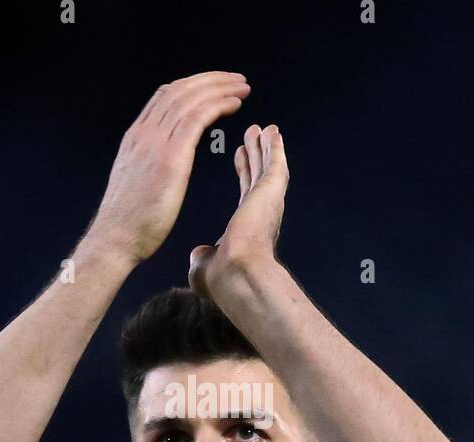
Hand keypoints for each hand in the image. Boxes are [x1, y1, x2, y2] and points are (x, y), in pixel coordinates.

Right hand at [84, 72, 250, 265]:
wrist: (116, 238)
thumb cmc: (129, 223)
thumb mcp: (134, 183)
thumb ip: (148, 167)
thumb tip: (159, 168)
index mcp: (135, 138)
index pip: (165, 97)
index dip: (192, 86)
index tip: (213, 86)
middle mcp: (144, 133)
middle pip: (180, 90)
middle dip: (211, 80)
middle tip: (235, 80)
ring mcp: (156, 142)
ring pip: (191, 98)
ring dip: (220, 88)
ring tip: (242, 87)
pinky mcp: (171, 156)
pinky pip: (198, 117)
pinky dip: (218, 104)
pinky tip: (235, 104)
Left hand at [188, 123, 287, 299]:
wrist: (237, 277)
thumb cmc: (224, 279)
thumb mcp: (205, 265)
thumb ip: (203, 255)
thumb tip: (199, 255)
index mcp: (248, 227)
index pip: (246, 192)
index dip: (243, 172)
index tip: (237, 155)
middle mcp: (262, 213)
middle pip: (258, 176)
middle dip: (255, 155)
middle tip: (252, 134)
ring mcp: (268, 202)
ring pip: (267, 167)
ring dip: (264, 148)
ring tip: (262, 129)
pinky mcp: (271, 192)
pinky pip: (274, 164)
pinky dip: (274, 148)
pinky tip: (272, 132)